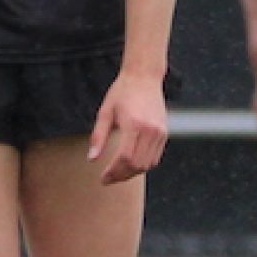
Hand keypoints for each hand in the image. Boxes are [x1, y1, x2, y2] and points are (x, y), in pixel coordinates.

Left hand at [88, 66, 168, 185]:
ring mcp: (160, 132)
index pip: (125, 158)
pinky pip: (155, 158)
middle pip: (137, 165)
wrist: (144, 77)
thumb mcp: (105, 112)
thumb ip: (98, 136)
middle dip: (121, 176)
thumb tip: (91, 159)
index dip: (113, 172)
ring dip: (132, 173)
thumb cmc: (121, 92)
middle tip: (108, 179)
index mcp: (133, 124)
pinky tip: (130, 165)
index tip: (102, 178)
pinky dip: (143, 166)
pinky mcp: (164, 133)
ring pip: (147, 164)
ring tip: (117, 174)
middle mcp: (150, 130)